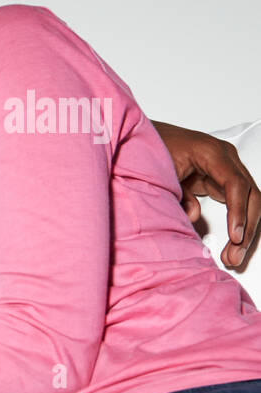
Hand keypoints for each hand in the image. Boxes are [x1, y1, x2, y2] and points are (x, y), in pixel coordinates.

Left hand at [160, 124, 259, 267]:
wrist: (143, 136)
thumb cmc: (151, 148)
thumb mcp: (160, 173)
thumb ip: (178, 195)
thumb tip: (194, 217)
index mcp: (212, 153)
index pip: (235, 185)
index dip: (237, 212)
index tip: (235, 235)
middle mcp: (226, 158)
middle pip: (251, 196)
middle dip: (246, 228)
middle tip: (234, 255)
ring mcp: (227, 167)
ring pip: (249, 202)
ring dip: (245, 230)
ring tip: (233, 256)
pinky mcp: (222, 178)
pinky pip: (238, 202)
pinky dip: (237, 222)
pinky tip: (233, 242)